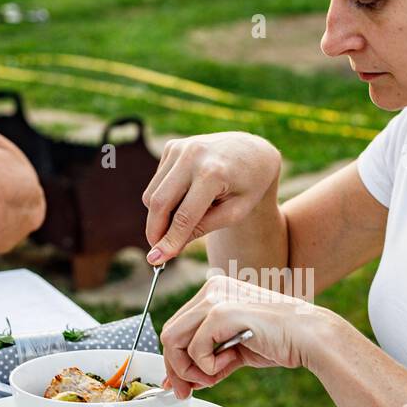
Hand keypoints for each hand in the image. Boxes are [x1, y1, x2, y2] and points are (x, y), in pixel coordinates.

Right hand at [141, 132, 280, 262]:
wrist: (253, 151)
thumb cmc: (248, 186)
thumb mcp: (234, 213)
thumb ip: (200, 229)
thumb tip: (165, 251)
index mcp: (213, 173)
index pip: (184, 216)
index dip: (169, 241)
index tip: (156, 260)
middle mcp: (193, 155)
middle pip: (160, 202)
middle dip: (155, 231)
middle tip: (157, 251)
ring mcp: (180, 148)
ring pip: (153, 193)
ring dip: (159, 215)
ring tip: (183, 221)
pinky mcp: (172, 146)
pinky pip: (157, 182)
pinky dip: (165, 197)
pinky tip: (187, 196)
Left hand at [159, 273, 331, 396]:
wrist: (309, 337)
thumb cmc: (280, 341)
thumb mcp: (235, 349)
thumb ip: (208, 358)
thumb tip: (182, 381)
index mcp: (214, 291)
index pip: (177, 327)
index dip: (174, 360)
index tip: (180, 384)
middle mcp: (211, 289)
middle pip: (169, 334)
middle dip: (176, 369)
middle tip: (187, 391)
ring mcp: (214, 298)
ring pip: (173, 340)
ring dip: (190, 369)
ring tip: (213, 377)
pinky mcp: (220, 313)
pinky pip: (194, 349)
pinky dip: (208, 366)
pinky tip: (230, 363)